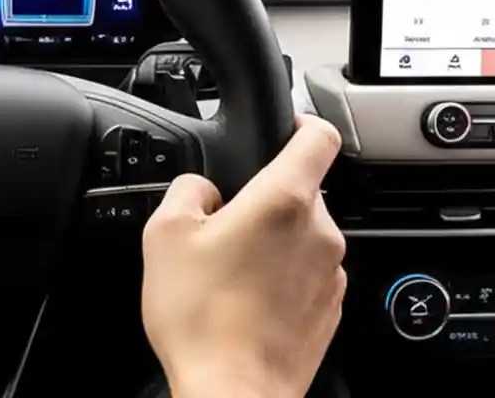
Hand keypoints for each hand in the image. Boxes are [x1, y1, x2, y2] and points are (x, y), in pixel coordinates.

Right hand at [141, 115, 344, 397]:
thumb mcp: (164, 234)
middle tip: (223, 229)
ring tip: (229, 273)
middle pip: (301, 191)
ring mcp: (330, 272)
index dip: (302, 123)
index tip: (286, 129)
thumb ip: (186, 190)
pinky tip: (244, 301)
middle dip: (264, 201)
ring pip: (302, 236)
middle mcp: (320, 231)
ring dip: (273, 243)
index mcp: (284, 199)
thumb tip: (201, 188)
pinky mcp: (330, 308)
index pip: (320, 135)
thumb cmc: (202, 319)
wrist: (232, 391)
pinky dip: (281, 278)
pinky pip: (306, 274)